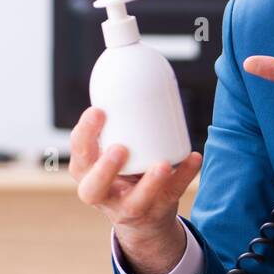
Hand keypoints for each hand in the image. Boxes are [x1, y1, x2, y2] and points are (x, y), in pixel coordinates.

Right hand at [69, 107, 202, 273]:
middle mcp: (102, 193)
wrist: (141, 216)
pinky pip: (172, 195)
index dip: (85, 134)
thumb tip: (131, 57)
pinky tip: (194, 157)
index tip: (99, 111)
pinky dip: (184, 176)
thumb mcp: (109, 147)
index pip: (79, 153)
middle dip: (106, 169)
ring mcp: (129, 207)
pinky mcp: (156, 211)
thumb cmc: (122, 168)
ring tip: (162, 163)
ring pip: (136, 201)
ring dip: (149, 183)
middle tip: (121, 148)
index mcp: (86, 171)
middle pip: (94, 187)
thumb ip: (117, 119)